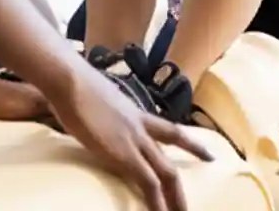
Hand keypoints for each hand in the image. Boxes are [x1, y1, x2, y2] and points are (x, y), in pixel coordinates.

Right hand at [47, 66, 213, 210]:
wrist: (70, 80)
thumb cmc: (71, 85)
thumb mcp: (93, 99)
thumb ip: (98, 111)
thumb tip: (87, 116)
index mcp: (135, 112)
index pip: (170, 129)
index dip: (191, 143)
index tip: (209, 154)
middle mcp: (141, 125)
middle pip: (176, 148)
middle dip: (188, 172)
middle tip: (196, 193)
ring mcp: (134, 139)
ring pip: (166, 171)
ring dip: (175, 197)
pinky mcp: (123, 153)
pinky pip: (147, 182)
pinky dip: (156, 201)